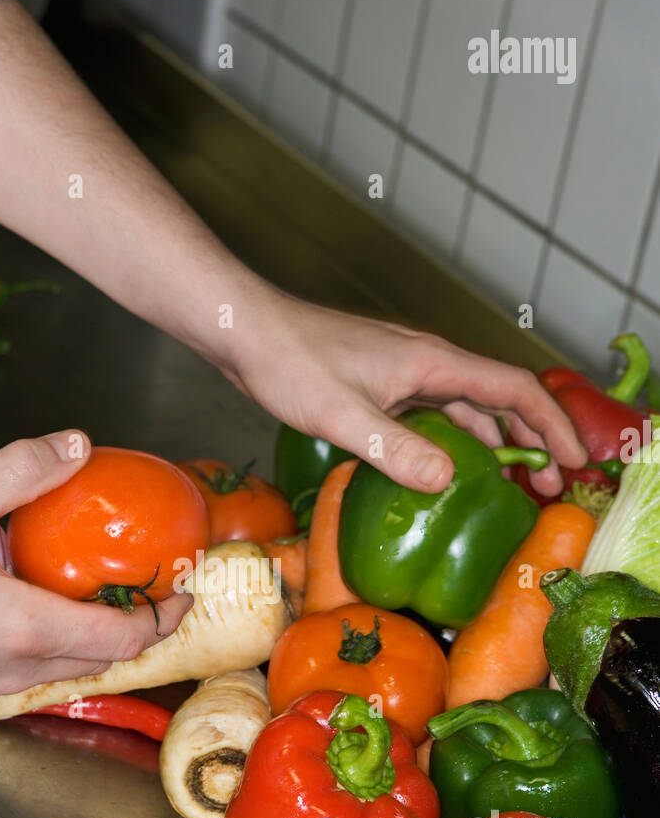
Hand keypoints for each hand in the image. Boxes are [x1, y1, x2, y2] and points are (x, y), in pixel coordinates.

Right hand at [0, 431, 191, 705]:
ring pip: (62, 667)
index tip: (185, 589)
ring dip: (87, 634)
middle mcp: (17, 668)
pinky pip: (22, 670)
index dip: (167, 615)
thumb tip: (74, 447)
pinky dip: (42, 641)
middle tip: (146, 585)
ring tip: (85, 588)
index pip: (127, 638)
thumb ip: (19, 472)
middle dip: (134, 625)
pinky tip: (20, 604)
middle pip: (102, 657)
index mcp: (28, 629)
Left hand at [230, 291, 586, 497]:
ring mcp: (404, 373)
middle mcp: (426, 363)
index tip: (572, 459)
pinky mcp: (380, 385)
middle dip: (532, 440)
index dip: (551, 424)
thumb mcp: (342, 416)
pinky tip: (447, 470)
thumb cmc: (289, 362)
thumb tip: (447, 483)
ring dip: (494, 444)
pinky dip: (453, 442)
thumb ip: (394, 449)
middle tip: (547, 487)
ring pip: (466, 409)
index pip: (514, 388)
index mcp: (431, 362)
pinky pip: (432, 415)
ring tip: (509, 486)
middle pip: (499, 399)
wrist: (246, 330)